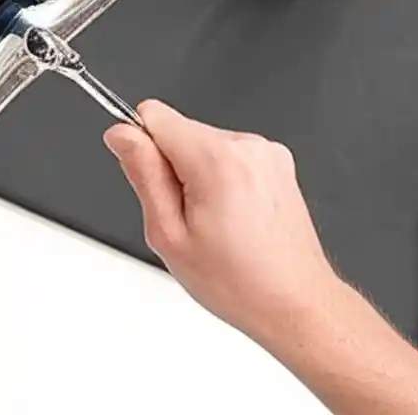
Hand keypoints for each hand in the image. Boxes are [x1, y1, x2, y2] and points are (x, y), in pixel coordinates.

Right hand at [104, 101, 337, 347]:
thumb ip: (143, 175)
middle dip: (172, 170)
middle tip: (188, 220)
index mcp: (217, 160)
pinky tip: (235, 220)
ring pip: (204, 145)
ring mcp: (268, 153)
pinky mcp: (278, 164)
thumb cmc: (240, 282)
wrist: (296, 303)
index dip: (141, 147)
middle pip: (180, 131)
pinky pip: (230, 157)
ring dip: (198, 177)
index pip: (153, 114)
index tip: (153, 184)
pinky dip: (223, 181)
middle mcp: (247, 147)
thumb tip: (121, 135)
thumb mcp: (169, 235)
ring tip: (215, 225)